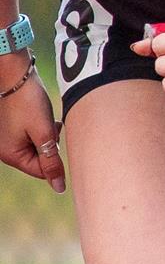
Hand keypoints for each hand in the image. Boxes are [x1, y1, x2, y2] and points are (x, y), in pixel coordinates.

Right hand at [0, 52, 63, 192]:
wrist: (15, 75)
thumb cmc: (29, 103)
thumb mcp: (45, 133)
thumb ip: (52, 162)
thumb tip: (59, 188)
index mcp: (10, 155)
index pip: (41, 172)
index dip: (56, 160)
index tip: (59, 140)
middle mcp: (5, 150)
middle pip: (39, 159)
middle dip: (51, 146)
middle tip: (52, 127)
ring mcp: (7, 138)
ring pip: (38, 146)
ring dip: (48, 136)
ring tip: (47, 120)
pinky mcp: (12, 128)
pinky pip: (32, 136)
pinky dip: (42, 129)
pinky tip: (44, 116)